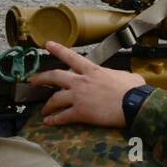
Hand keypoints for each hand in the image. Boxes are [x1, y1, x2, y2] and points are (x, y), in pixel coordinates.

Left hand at [27, 41, 144, 127]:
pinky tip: (48, 122)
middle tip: (32, 81)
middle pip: (55, 77)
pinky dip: (54, 120)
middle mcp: (81, 81)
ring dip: (47, 105)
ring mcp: (79, 97)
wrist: (134, 104)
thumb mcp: (127, 76)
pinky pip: (63, 116)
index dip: (58, 49)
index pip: (71, 57)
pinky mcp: (81, 112)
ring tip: (42, 110)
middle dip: (41, 78)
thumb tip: (125, 77)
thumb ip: (119, 75)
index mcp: (92, 70)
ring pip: (55, 99)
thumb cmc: (134, 90)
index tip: (47, 44)